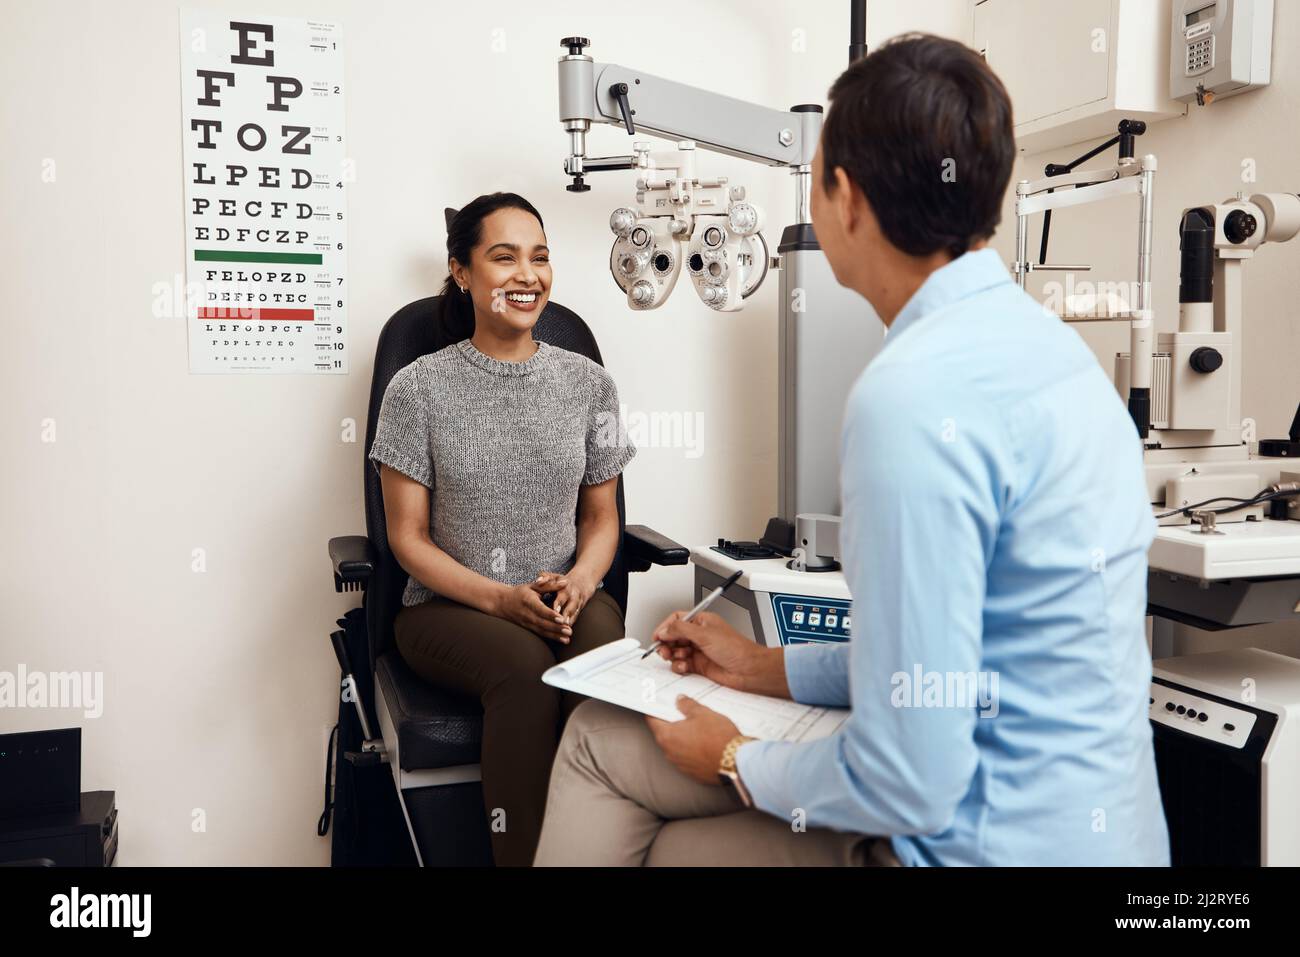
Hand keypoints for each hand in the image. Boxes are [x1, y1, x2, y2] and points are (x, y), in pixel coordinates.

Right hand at [494, 580, 572, 641]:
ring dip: (555, 636)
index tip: (561, 619)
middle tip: (569, 631)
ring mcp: (527, 623)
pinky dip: (551, 637)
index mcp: (528, 601)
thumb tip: (565, 583)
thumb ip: (550, 585)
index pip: (540, 609)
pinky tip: (561, 640)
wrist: (502, 603)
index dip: (550, 615)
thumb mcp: (534, 586)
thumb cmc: (520, 593)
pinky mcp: (529, 628)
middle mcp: (527, 614)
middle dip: (556, 628)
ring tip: (567, 639)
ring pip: (542, 630)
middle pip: (543, 622)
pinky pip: (540, 633)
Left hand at [536, 570, 595, 624]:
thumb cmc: (561, 580)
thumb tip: (539, 580)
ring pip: (575, 612)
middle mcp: (574, 595)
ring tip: (565, 630)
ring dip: (570, 621)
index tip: (555, 609)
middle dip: (567, 613)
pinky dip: (571, 624)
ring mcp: (578, 603)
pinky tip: (566, 632)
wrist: (581, 583)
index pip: (563, 594)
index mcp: (566, 586)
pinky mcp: (578, 609)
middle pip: (571, 604)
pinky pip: (576, 617)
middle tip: (561, 622)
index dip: (559, 601)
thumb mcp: (554, 576)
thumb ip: (545, 577)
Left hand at [646, 697, 741, 785]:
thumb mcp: (703, 713)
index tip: (657, 703)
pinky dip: (692, 749)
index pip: (652, 720)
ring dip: (682, 737)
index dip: (655, 709)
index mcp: (667, 736)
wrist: (736, 762)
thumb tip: (680, 700)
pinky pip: (687, 757)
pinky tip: (703, 742)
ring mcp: (681, 765)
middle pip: (664, 733)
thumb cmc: (718, 736)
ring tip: (696, 726)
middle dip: (671, 722)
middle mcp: (670, 753)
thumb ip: (687, 705)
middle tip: (680, 711)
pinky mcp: (693, 773)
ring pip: (676, 746)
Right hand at [650, 611, 788, 696]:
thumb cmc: (736, 649)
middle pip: (673, 636)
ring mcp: (699, 650)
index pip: (677, 620)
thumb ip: (681, 630)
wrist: (749, 670)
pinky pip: (682, 664)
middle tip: (663, 650)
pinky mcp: (699, 665)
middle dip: (666, 643)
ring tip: (677, 658)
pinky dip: (679, 666)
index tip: (657, 636)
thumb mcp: (705, 634)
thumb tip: (664, 630)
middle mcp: (699, 635)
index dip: (665, 627)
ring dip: (673, 655)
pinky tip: (685, 666)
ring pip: (676, 651)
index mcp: (701, 621)